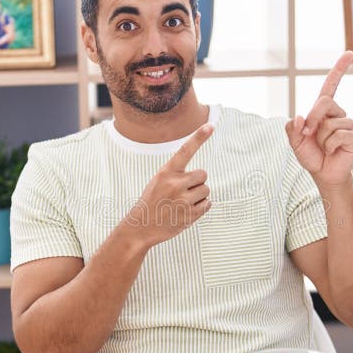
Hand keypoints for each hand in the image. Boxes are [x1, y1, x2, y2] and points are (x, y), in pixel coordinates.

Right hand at [125, 123, 213, 246]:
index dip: (199, 138)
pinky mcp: (190, 215)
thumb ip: (177, 175)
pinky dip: (201, 207)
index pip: (185, 151)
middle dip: (197, 182)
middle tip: (183, 191)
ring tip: (183, 202)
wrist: (141, 227)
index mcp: (166, 172)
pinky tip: (187, 211)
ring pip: (206, 190)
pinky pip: (207, 204)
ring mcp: (183, 200)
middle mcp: (175, 184)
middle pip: (203, 174)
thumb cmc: (152, 201)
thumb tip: (201, 177)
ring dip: (199, 195)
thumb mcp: (158, 181)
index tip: (210, 125)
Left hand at [285, 51, 352, 185]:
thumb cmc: (310, 154)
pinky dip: (330, 146)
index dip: (339, 69)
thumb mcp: (294, 141)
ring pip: (331, 123)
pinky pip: (341, 135)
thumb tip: (299, 118)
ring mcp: (347, 124)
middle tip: (307, 133)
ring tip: (323, 147)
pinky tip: (332, 151)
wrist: (322, 174)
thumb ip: (291, 129)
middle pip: (325, 102)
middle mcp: (337, 114)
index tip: (350, 53)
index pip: (331, 85)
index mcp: (322, 110)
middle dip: (313, 117)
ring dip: (321, 138)